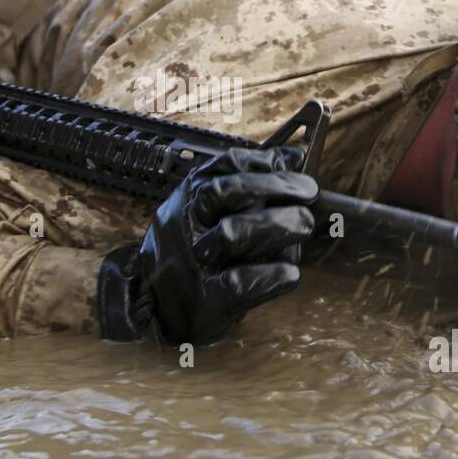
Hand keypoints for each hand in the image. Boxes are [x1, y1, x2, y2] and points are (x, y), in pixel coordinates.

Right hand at [97, 147, 318, 344]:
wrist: (148, 301)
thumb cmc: (189, 249)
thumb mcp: (206, 208)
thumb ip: (247, 183)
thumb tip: (292, 157)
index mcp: (190, 197)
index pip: (225, 166)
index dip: (263, 161)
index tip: (295, 162)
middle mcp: (188, 224)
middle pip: (225, 192)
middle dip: (274, 186)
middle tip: (309, 192)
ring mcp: (196, 261)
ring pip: (231, 233)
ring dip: (275, 225)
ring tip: (305, 223)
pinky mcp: (208, 300)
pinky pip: (239, 284)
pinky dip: (269, 277)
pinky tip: (290, 273)